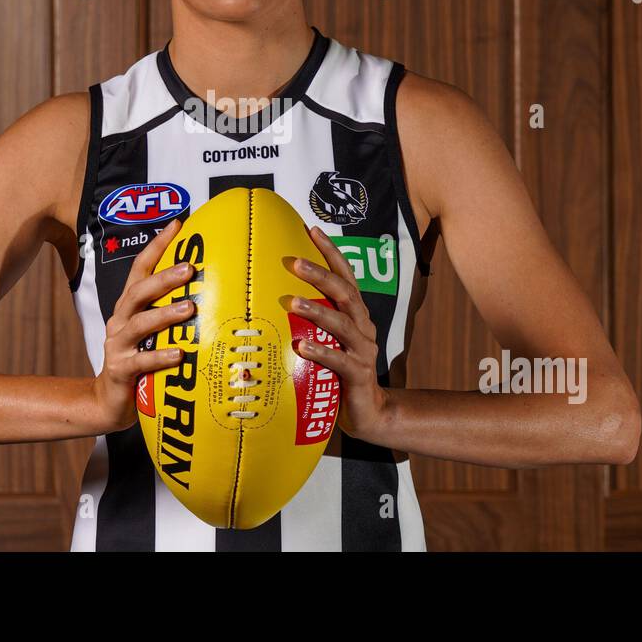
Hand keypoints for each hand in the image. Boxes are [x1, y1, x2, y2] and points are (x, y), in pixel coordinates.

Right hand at [92, 217, 196, 433]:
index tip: (178, 224)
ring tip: (189, 309)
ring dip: (164, 314)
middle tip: (189, 268)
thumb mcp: (154, 331)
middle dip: (163, 277)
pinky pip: (141, 362)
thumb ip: (173, 311)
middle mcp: (120, 320)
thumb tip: (212, 289)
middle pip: (138, 291)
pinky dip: (159, 357)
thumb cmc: (140, 359)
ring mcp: (117, 345)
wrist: (110, 400)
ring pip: (139, 324)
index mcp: (129, 306)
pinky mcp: (120, 370)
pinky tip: (179, 354)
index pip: (140, 268)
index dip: (157, 245)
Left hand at [287, 225, 389, 440]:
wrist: (368, 412)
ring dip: (317, 311)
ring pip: (342, 324)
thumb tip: (272, 296)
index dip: (331, 252)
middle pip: (346, 293)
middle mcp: (363, 326)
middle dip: (320, 274)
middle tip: (294, 262)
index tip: (311, 229)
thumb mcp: (328, 340)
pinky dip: (320, 352)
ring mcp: (363, 351)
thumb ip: (312, 321)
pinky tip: (301, 347)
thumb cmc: (339, 371)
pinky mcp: (358, 376)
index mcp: (356, 314)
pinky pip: (339, 361)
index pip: (346, 276)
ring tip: (292, 302)